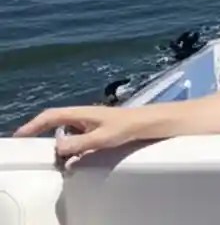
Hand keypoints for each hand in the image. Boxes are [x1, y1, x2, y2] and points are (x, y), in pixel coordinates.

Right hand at [13, 105, 144, 162]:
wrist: (149, 122)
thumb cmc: (127, 126)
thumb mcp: (101, 138)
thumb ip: (79, 143)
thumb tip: (58, 148)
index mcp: (81, 113)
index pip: (51, 116)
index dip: (34, 125)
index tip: (20, 135)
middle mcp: (82, 115)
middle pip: (56, 122)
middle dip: (42, 133)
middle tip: (33, 147)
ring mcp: (90, 121)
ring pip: (66, 131)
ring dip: (59, 142)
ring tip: (55, 157)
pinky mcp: (97, 129)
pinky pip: (77, 137)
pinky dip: (71, 145)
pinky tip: (74, 156)